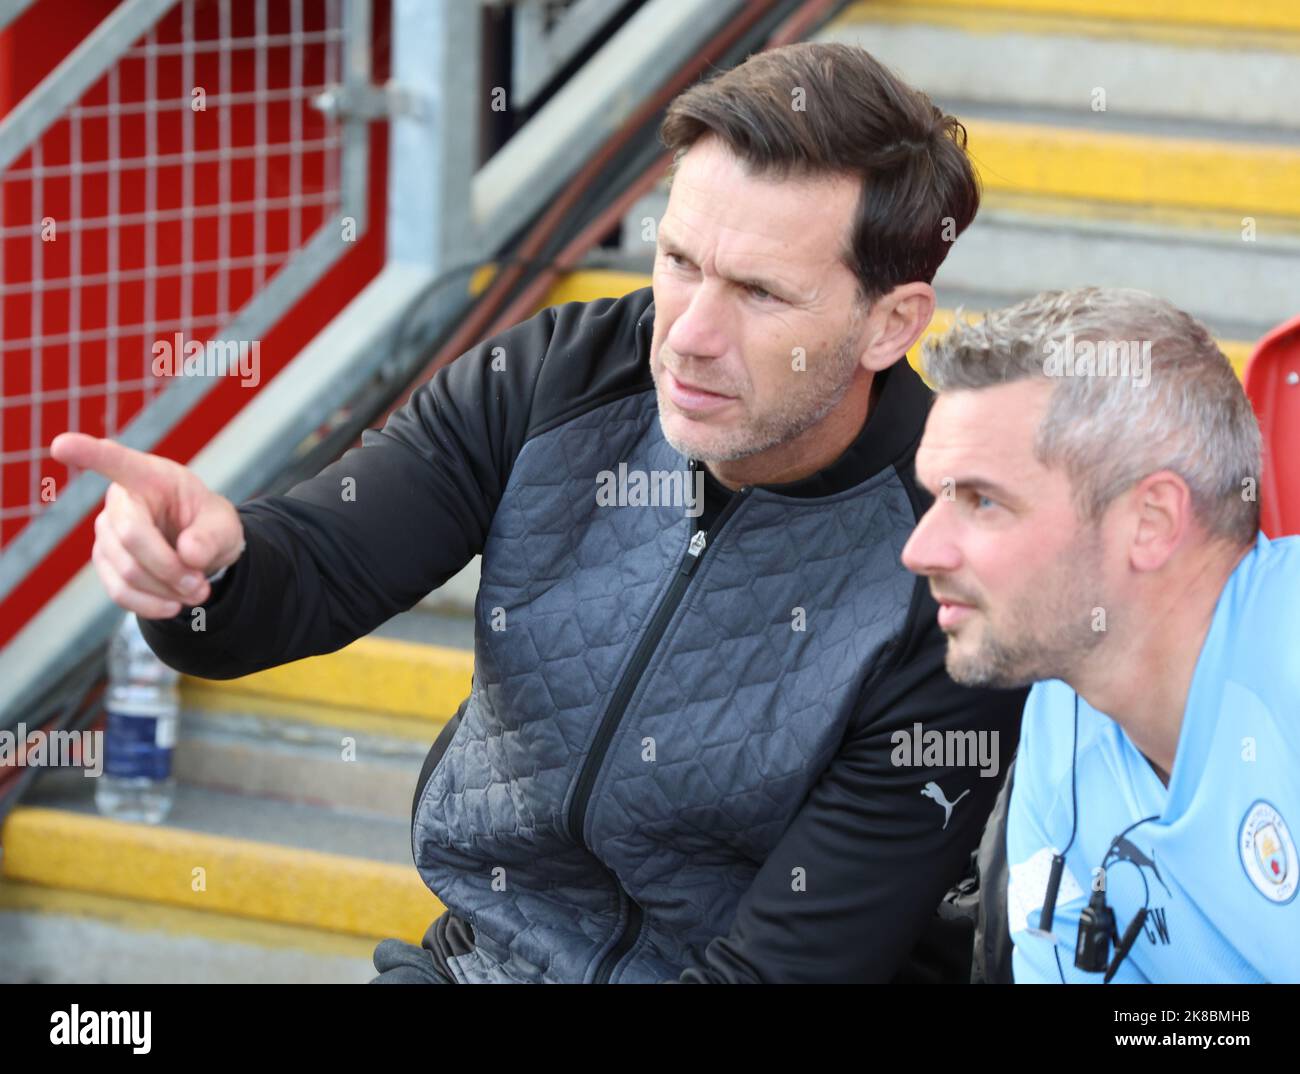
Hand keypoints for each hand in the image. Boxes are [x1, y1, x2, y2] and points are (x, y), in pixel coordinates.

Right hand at [51, 432, 244, 618]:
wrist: (202, 551)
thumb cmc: (210, 525)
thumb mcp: (225, 526)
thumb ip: (212, 537)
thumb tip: (188, 555)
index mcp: (149, 476)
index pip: (115, 461)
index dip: (88, 453)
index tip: (61, 445)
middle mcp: (119, 501)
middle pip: (132, 537)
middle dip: (171, 568)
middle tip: (201, 586)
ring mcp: (106, 533)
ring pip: (128, 571)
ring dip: (167, 590)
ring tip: (197, 593)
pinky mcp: (105, 563)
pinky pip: (120, 592)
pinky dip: (151, 605)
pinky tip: (173, 606)